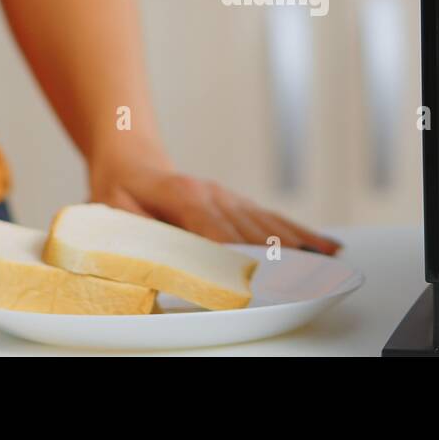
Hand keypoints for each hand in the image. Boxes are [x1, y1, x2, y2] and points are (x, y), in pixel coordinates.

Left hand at [88, 154, 340, 255]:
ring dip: (297, 244)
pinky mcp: (236, 204)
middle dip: (277, 254)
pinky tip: (323, 244)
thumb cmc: (119, 191)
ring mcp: (228, 198)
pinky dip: (299, 233)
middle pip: (250, 229)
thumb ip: (132, 236)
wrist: (130, 162)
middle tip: (303, 278)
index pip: (213, 230)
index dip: (232, 254)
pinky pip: (272, 219)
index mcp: (182, 195)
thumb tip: (148, 263)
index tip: (252, 275)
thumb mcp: (113, 212)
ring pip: (267, 224)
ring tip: (325, 262)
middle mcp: (212, 194)